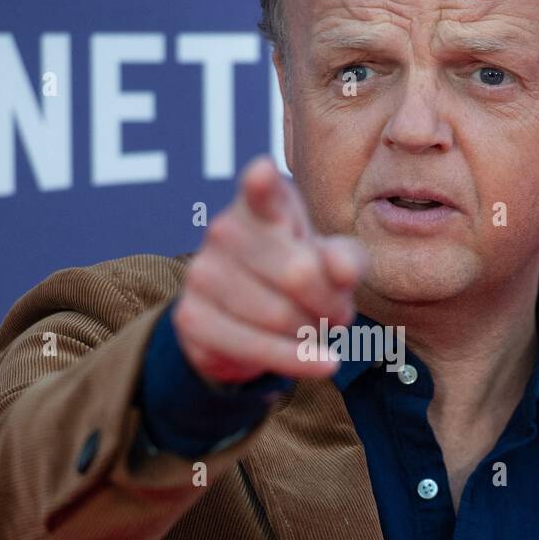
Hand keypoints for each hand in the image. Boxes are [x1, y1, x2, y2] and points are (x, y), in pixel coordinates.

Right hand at [172, 155, 367, 383]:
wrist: (243, 320)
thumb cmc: (298, 276)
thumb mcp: (334, 264)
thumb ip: (346, 261)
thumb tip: (341, 271)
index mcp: (263, 203)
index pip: (261, 191)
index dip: (261, 185)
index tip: (262, 175)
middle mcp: (225, 230)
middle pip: (298, 274)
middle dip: (331, 305)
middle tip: (339, 316)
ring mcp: (202, 272)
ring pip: (279, 315)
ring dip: (312, 333)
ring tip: (315, 330)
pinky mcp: (191, 317)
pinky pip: (255, 347)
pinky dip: (296, 360)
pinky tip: (322, 364)